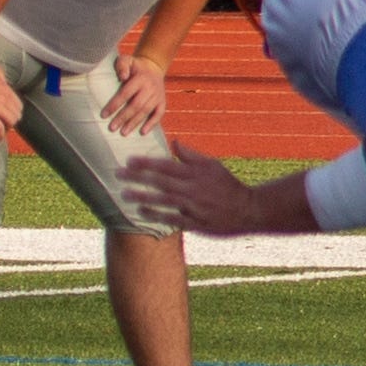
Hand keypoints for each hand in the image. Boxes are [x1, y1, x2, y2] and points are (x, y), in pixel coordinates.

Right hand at [0, 63, 26, 137]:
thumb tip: (4, 79)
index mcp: (2, 86)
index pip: (17, 103)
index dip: (15, 111)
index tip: (10, 116)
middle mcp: (2, 96)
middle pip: (16, 113)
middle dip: (12, 120)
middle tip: (6, 125)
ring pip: (10, 120)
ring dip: (8, 127)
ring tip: (3, 131)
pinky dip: (0, 134)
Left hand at [97, 54, 170, 138]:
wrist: (153, 66)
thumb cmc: (134, 65)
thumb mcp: (126, 59)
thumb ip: (122, 65)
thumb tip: (121, 78)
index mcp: (140, 78)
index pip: (125, 93)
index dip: (115, 105)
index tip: (103, 115)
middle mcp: (150, 87)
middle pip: (136, 105)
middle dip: (123, 117)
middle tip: (111, 128)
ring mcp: (157, 95)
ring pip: (146, 111)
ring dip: (134, 123)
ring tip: (123, 133)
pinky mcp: (162, 101)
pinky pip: (159, 114)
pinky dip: (152, 123)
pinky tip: (142, 132)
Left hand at [123, 141, 280, 236]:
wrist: (249, 209)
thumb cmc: (228, 185)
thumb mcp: (213, 165)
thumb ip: (192, 155)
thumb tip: (174, 142)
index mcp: (197, 173)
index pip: (167, 165)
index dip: (147, 163)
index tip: (128, 160)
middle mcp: (194, 188)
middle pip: (161, 181)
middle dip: (137, 177)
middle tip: (116, 174)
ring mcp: (195, 206)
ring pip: (164, 200)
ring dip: (143, 196)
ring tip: (123, 194)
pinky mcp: (197, 223)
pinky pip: (173, 218)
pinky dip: (157, 215)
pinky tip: (141, 212)